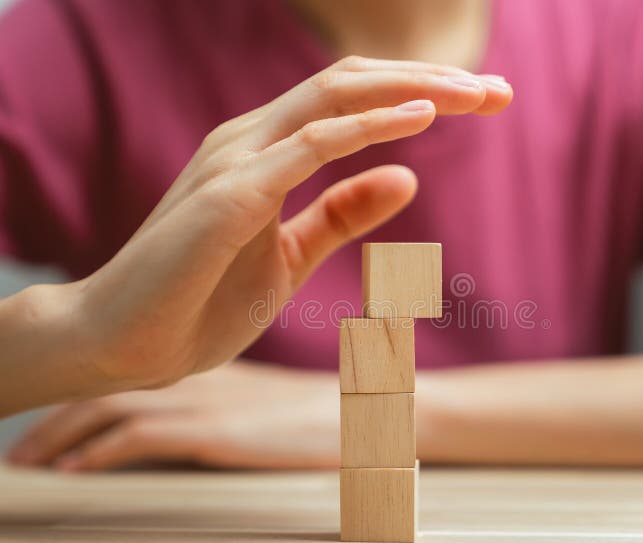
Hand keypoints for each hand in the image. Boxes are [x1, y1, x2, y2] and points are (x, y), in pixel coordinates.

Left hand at [6, 361, 341, 469]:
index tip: (47, 413)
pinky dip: (99, 454)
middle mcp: (197, 376)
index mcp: (206, 366)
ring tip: (25, 461)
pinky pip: (141, 438)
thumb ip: (223, 406)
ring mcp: (206, 402)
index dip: (80, 387)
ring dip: (60, 436)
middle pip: (106, 385)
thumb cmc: (322, 407)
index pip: (127, 369)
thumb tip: (185, 428)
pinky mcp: (217, 431)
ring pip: (111, 409)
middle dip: (53, 414)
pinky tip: (73, 473)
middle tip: (17, 444)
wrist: (367, 404)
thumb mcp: (263, 401)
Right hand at [58, 57, 511, 394]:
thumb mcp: (293, 256)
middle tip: (500, 92)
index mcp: (268, 152)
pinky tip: (422, 118)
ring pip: (336, 97)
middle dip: (433, 80)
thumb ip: (343, 215)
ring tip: (478, 94)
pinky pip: (309, 145)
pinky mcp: (228, 196)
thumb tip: (408, 177)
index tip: (485, 103)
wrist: (123, 343)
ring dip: (415, 89)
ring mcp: (237, 161)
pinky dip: (368, 126)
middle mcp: (252, 140)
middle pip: (353, 83)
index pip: (354, 101)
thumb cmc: (199, 301)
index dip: (422, 93)